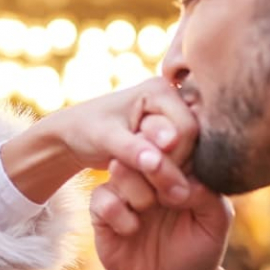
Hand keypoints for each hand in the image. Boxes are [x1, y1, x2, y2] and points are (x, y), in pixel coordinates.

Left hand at [0, 77, 197, 204]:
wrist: (74, 134)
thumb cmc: (86, 131)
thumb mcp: (106, 139)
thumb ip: (132, 150)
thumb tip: (156, 162)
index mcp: (159, 89)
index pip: (187, 129)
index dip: (173, 157)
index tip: (146, 172)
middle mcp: (173, 98)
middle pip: (194, 140)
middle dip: (173, 165)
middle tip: (146, 180)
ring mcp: (174, 116)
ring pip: (192, 152)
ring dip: (173, 171)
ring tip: (146, 180)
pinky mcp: (173, 134)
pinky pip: (184, 157)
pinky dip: (170, 171)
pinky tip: (151, 180)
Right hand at [91, 161, 232, 269]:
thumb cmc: (197, 253)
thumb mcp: (215, 224)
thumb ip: (209, 194)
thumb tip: (185, 175)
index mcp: (178, 171)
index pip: (173, 142)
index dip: (176, 149)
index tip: (183, 170)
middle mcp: (149, 176)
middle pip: (142, 148)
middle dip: (155, 167)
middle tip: (169, 195)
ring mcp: (125, 192)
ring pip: (119, 168)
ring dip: (136, 190)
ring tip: (149, 210)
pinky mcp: (103, 213)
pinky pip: (101, 198)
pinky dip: (118, 213)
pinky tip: (132, 230)